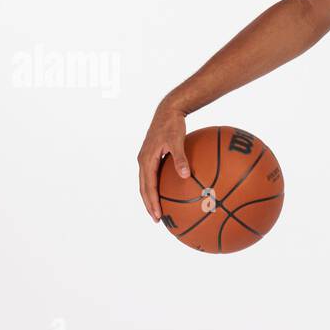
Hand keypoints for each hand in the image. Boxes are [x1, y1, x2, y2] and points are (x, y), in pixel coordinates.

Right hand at [137, 101, 189, 220]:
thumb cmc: (172, 124)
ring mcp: (146, 159)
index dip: (152, 203)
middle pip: (143, 188)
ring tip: (159, 210)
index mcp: (146, 160)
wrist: (167, 110)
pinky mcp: (152, 156)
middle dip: (149, 204)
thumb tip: (186, 175)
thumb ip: (180, 158)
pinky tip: (168, 191)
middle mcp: (143, 161)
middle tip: (157, 219)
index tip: (158, 216)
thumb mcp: (177, 140)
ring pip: (146, 183)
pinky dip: (156, 186)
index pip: (147, 187)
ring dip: (151, 197)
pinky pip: (153, 175)